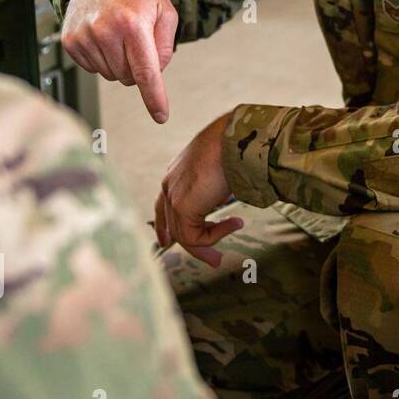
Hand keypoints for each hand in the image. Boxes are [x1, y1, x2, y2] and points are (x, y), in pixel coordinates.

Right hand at [63, 0, 177, 122]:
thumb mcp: (165, 11)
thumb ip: (166, 46)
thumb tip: (155, 74)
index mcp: (132, 24)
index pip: (145, 71)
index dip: (153, 97)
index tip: (160, 116)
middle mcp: (104, 31)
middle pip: (129, 78)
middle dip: (138, 68)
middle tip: (137, 41)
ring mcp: (83, 37)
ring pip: (111, 75)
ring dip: (120, 63)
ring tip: (119, 34)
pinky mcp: (70, 42)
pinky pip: (93, 69)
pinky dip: (103, 59)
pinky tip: (104, 36)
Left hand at [154, 113, 243, 266]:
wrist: (236, 138)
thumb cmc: (235, 146)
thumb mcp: (220, 168)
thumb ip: (215, 184)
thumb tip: (226, 194)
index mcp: (176, 173)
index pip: (163, 205)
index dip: (164, 227)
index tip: (166, 242)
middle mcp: (169, 184)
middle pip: (173, 225)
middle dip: (195, 245)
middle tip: (215, 259)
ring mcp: (173, 196)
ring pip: (184, 235)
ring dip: (209, 244)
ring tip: (227, 249)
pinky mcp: (182, 207)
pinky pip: (194, 236)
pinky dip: (216, 236)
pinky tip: (236, 223)